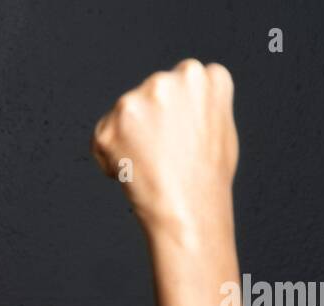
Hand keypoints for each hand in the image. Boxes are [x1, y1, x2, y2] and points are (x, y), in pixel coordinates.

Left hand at [90, 58, 238, 239]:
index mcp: (202, 76)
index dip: (179, 113)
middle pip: (149, 96)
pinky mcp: (109, 127)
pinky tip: (133, 174)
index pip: (181, 81)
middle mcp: (166, 80)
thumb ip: (200, 104)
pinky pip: (102, 139)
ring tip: (152, 167)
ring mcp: (135, 102)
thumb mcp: (222, 127)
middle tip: (165, 156)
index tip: (184, 137)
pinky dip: (110, 158)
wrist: (188, 210)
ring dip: (129, 138)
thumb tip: (185, 103)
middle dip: (151, 121)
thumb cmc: (208, 178)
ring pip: (123, 117)